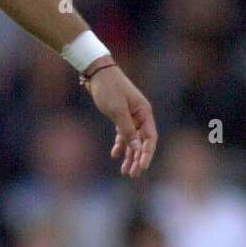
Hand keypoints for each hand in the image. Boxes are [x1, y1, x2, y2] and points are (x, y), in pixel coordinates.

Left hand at [84, 64, 157, 178]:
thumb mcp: (117, 111)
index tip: (141, 167)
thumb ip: (128, 131)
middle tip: (132, 174)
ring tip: (125, 171)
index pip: (150, 138)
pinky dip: (120, 145)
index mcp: (144, 112)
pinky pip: (123, 134)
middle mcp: (140, 115)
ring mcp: (130, 116)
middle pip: (142, 142)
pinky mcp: (120, 115)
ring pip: (132, 140)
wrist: (96, 72)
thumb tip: (137, 149)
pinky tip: (115, 155)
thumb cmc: (108, 89)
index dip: (146, 154)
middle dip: (137, 159)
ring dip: (129, 155)